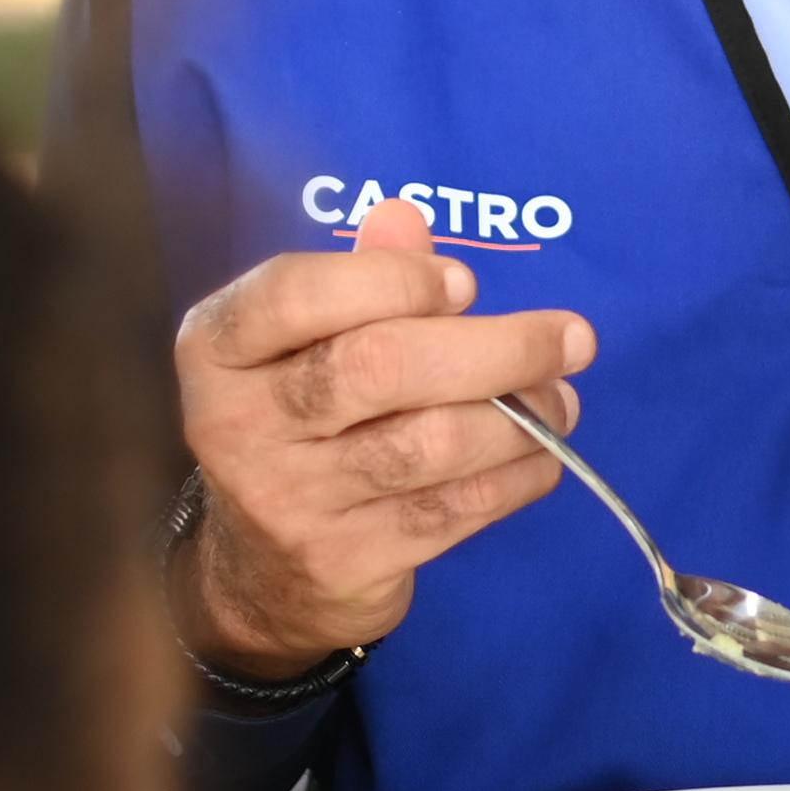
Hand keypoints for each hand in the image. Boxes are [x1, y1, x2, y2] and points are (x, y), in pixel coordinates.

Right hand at [173, 198, 593, 679]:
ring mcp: (288, 502)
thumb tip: (406, 217)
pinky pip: (452, 509)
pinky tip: (542, 454)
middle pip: (377, 366)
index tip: (466, 284)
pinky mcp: (344, 563)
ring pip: (427, 444)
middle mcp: (237, 425)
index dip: (393, 279)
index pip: (294, 293)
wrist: (263, 573)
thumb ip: (359, 277)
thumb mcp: (306, 343)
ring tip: (562, 398)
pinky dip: (516, 477)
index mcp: (217, 349)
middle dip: (495, 348)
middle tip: (571, 338)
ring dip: (520, 417)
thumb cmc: (300, 423)